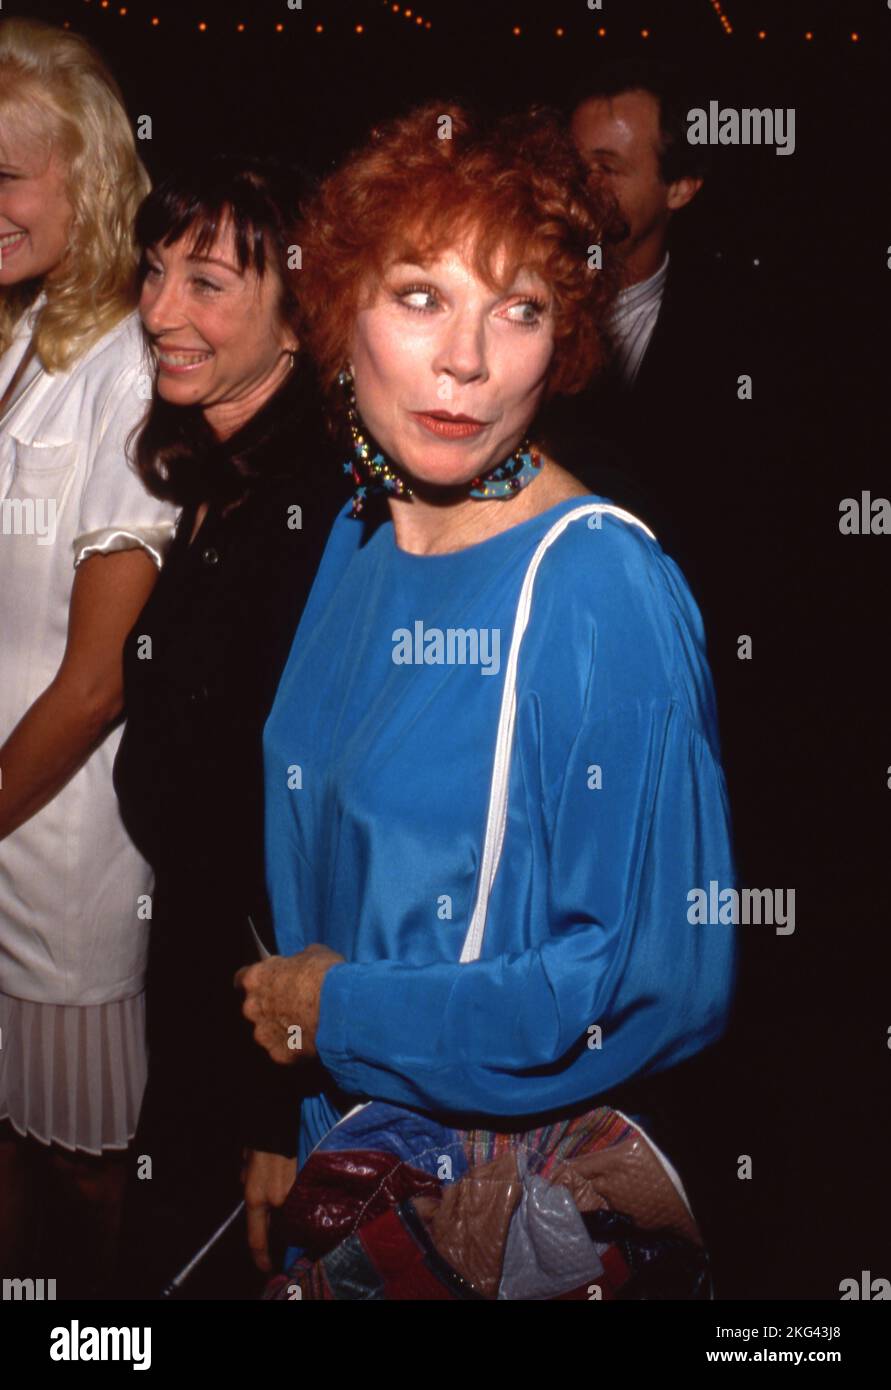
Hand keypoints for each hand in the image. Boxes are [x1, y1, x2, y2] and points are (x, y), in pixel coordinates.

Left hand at [235, 944, 344, 1063]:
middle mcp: (253, 1008)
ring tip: (306, 1025)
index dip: (257, 981)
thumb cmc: (325, 976)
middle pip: (254, 1009)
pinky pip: (284, 1050)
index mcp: (256, 978)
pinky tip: (312, 1040)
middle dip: (270, 1007)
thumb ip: (298, 961)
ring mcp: (264, 1034)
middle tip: (294, 1004)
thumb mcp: (314, 954)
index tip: (266, 983)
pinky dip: (295, 1046)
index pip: (241, 979)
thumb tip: (300, 963)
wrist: (341, 1008)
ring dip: (282, 1029)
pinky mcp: (279, 1054)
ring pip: (267, 1033)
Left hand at [241, 1148, 297, 1272]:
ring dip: (292, 1215)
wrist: (276, 1124)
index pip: (257, 1237)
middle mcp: (276, 1199)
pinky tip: (302, 1195)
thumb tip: (252, 1190)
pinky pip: (302, 1199)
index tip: (265, 1267)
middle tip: (282, 1234)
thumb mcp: (245, 1167)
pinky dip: (301, 1201)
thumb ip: (247, 1183)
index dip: (260, 1256)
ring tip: (294, 1210)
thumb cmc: (258, 1144)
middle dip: (280, 1235)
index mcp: (256, 1198)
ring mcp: (293, 1191)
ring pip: (292, 1214)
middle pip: (279, 1228)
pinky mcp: (306, 1181)